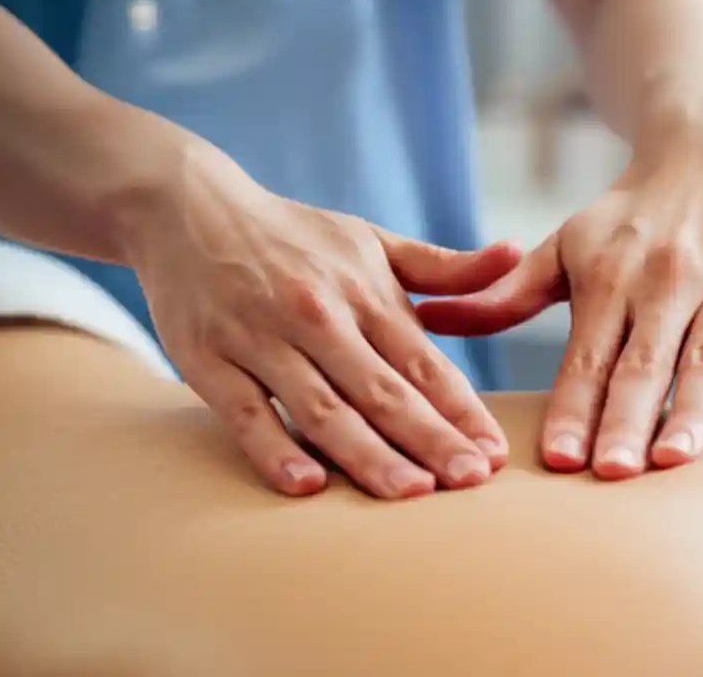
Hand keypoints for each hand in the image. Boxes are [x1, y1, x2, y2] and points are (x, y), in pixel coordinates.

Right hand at [128, 141, 521, 497]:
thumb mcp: (372, 241)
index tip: (494, 452)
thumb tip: (515, 254)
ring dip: (367, 453)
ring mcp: (260, 340)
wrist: (187, 208)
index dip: (461, 409)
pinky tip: (308, 485)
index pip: (424, 362)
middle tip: (470, 482)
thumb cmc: (296, 237)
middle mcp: (318, 316)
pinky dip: (275, 449)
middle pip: (383, 391)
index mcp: (364, 293)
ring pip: (322, 408)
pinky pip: (246, 413)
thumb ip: (444, 266)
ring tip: (410, 492)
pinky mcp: (206, 361)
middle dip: (431, 439)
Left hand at [418, 105, 702, 478]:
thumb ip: (504, 293)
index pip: (588, 354)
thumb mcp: (567, 245)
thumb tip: (428, 318)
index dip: (573, 407)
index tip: (559, 458)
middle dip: (625, 420)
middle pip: (645, 363)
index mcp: (611, 274)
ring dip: (691, 414)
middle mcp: (668, 279)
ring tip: (671, 463)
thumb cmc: (631, 218)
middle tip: (609, 474)